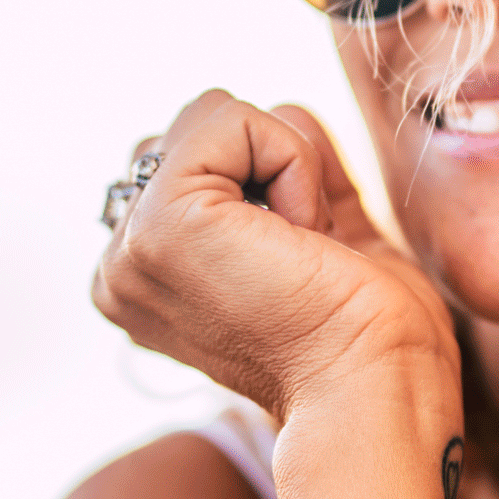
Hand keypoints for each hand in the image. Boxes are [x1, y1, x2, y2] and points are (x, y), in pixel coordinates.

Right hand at [93, 90, 457, 424]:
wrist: (377, 387)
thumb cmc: (367, 332)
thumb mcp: (318, 228)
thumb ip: (283, 170)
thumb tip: (282, 112)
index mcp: (147, 276)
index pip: (201, 155)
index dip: (275, 183)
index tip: (298, 265)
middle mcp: (122, 266)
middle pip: (198, 128)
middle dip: (273, 166)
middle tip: (301, 255)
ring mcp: (131, 246)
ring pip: (211, 115)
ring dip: (286, 165)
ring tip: (299, 248)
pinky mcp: (160, 224)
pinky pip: (232, 119)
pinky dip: (293, 159)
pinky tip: (301, 235)